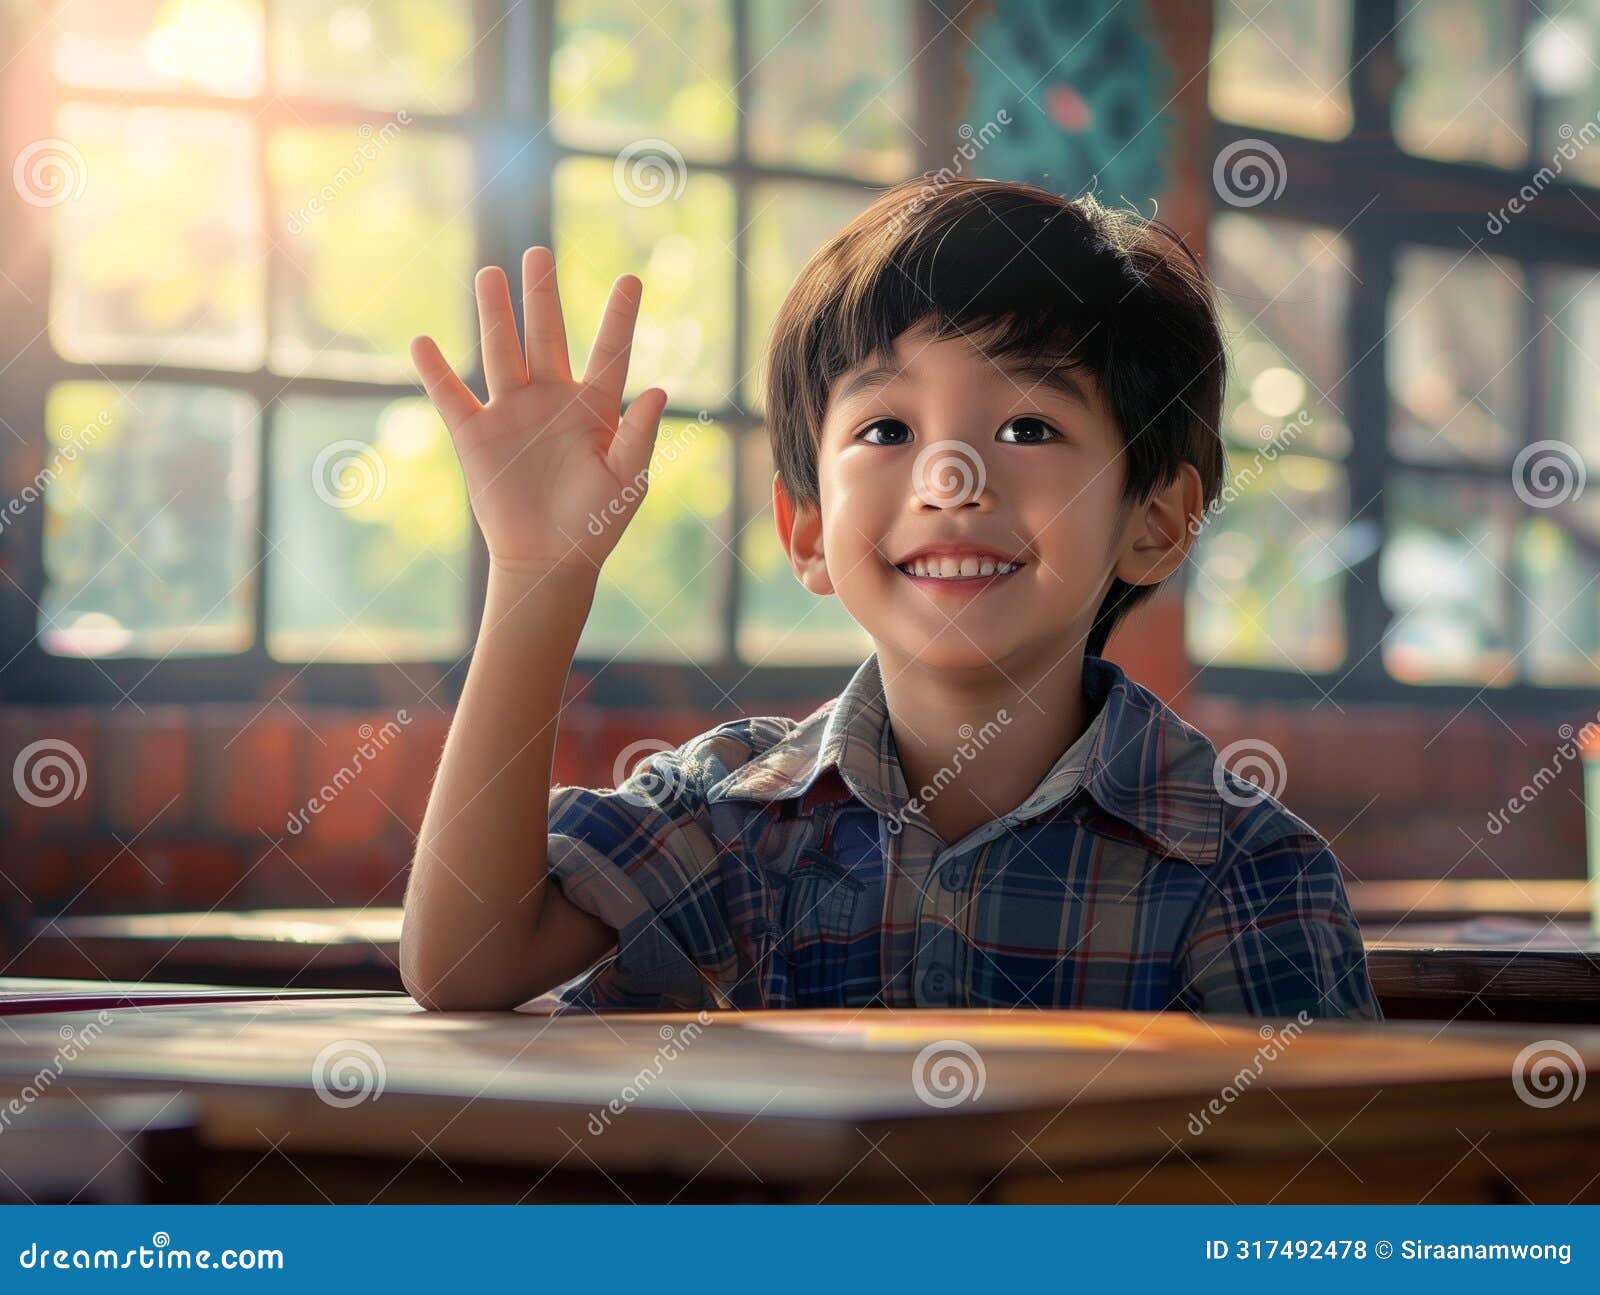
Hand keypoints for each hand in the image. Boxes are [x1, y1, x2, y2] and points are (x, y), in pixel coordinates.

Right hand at [410, 247, 667, 576]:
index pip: (610, 352)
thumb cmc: (595, 523)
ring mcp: (511, 413)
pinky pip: (452, 397)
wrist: (549, 560)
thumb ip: (639, 435)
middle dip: (542, 295)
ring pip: (501, 352)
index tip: (632, 279)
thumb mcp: (627, 481)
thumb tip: (659, 390)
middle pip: (546, 336)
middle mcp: (551, 400)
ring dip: (495, 314)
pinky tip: (422, 342)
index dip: (620, 317)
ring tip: (490, 273)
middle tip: (540, 252)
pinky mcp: (476, 436)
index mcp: (593, 408)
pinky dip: (434, 372)